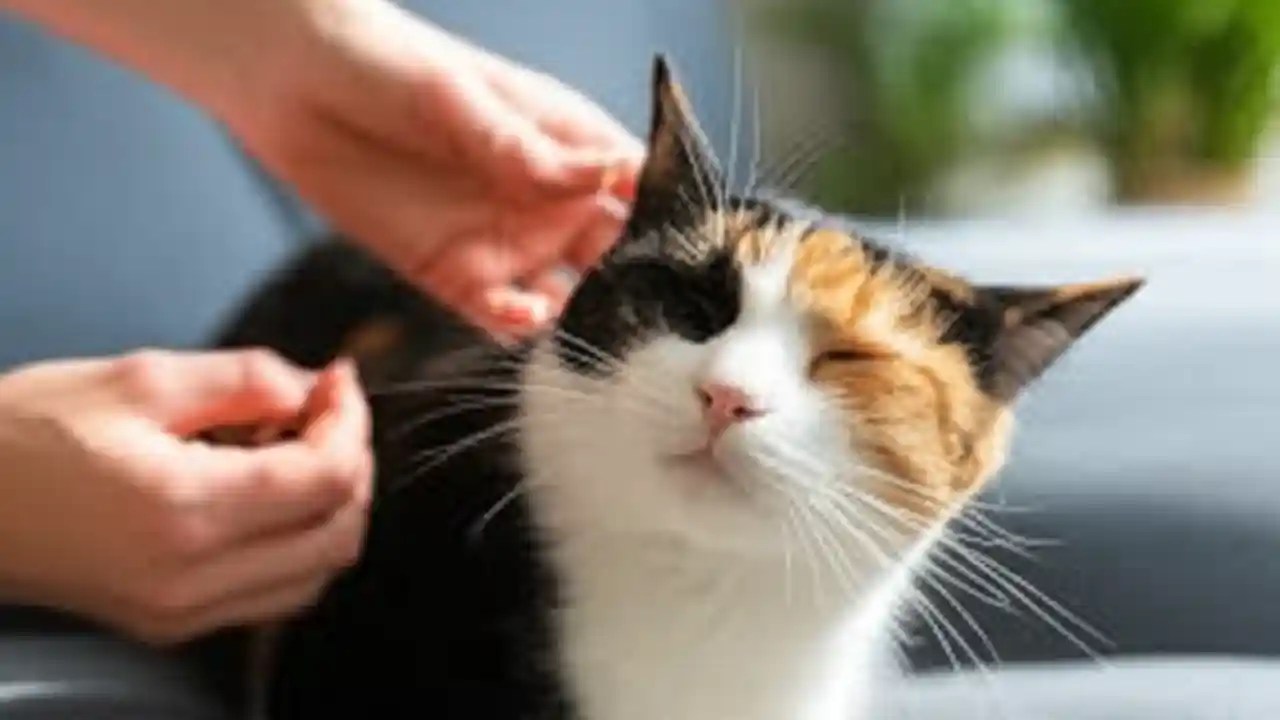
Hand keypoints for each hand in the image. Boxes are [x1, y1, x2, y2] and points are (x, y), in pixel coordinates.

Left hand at [0, 0, 643, 336]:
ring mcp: (503, 240)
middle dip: (635, 286)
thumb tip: (609, 176)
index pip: (640, 189)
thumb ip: (532, 152)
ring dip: (584, 317)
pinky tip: (524, 316)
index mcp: (567, 145)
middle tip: (648, 312)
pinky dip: (519, 326)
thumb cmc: (389, 64)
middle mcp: (545, 200)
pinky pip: (501, 316)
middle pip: (616, 255)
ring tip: (592, 326)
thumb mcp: (465, 102)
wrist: (290, 80)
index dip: (668, 221)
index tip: (688, 254)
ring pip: (567, 296)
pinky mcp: (452, 274)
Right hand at [0, 349, 371, 644]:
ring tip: (298, 449)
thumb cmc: (26, 435)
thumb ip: (244, 379)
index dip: (350, 422)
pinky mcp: (172, 624)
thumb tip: (311, 389)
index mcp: (186, 512)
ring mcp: (184, 613)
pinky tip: (270, 496)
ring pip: (317, 573)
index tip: (336, 381)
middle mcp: (194, 579)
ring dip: (330, 509)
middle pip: (338, 534)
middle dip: (352, 464)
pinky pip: (275, 594)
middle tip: (327, 412)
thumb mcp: (139, 380)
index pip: (327, 479)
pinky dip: (297, 544)